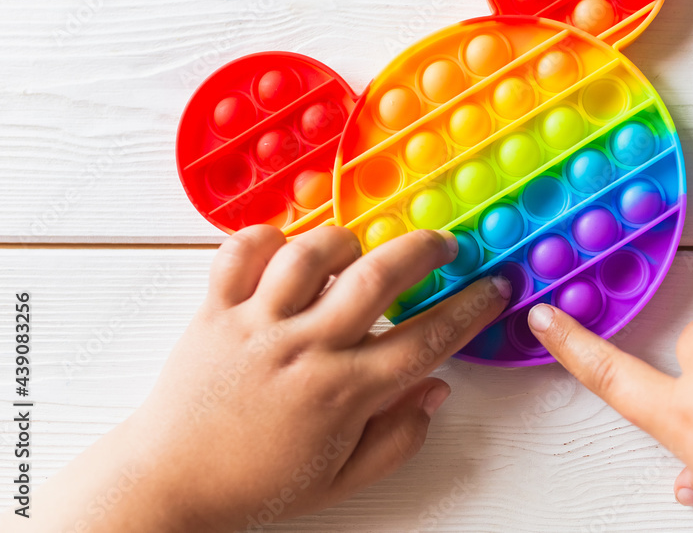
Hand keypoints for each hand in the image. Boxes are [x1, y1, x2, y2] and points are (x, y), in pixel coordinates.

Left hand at [17, 225, 509, 531]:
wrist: (171, 481)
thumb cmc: (260, 483)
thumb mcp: (343, 478)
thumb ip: (398, 437)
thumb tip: (437, 389)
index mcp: (343, 392)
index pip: (428, 339)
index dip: (472, 308)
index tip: (494, 288)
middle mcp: (304, 348)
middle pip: (378, 277)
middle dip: (424, 249)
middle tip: (444, 244)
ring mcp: (256, 323)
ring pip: (311, 252)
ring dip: (346, 241)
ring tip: (359, 250)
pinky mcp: (215, 308)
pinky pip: (239, 251)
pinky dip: (265, 236)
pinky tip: (286, 248)